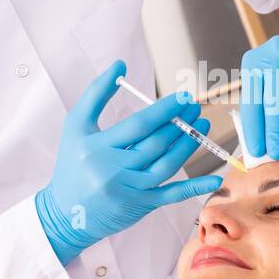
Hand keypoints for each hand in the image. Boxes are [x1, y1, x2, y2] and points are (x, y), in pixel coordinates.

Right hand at [36, 60, 222, 264]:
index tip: (184, 97)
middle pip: (156, 143)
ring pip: (166, 165)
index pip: (139, 125)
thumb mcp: (76, 126)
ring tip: (202, 126)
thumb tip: (120, 64)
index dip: (165, 110)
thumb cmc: (72, 164)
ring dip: (188, 144)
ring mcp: (128, 190)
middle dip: (180, 124)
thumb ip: (96, 93)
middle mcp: (113, 170)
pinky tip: (214, 180)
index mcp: (97, 147)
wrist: (65, 214)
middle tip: (196, 108)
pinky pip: (171, 195)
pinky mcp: (140, 206)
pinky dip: (194, 188)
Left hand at [238, 22, 278, 159]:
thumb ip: (265, 110)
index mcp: (254, 62)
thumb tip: (261, 148)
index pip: (251, 99)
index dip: (254, 127)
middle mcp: (273, 52)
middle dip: (275, 130)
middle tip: (278, 154)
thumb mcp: (273, 87)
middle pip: (273, 97)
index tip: (257, 151)